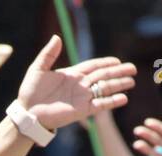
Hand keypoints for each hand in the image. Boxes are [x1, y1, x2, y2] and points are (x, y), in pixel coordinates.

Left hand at [16, 35, 136, 131]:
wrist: (28, 112)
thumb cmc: (30, 91)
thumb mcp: (38, 68)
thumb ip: (48, 54)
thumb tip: (57, 37)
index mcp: (72, 74)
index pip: (93, 66)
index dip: (105, 63)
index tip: (117, 61)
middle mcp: (80, 85)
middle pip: (103, 76)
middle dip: (118, 73)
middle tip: (133, 69)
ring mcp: (82, 98)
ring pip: (104, 89)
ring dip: (118, 85)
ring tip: (132, 82)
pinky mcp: (81, 111)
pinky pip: (100, 105)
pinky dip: (111, 102)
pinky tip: (123, 98)